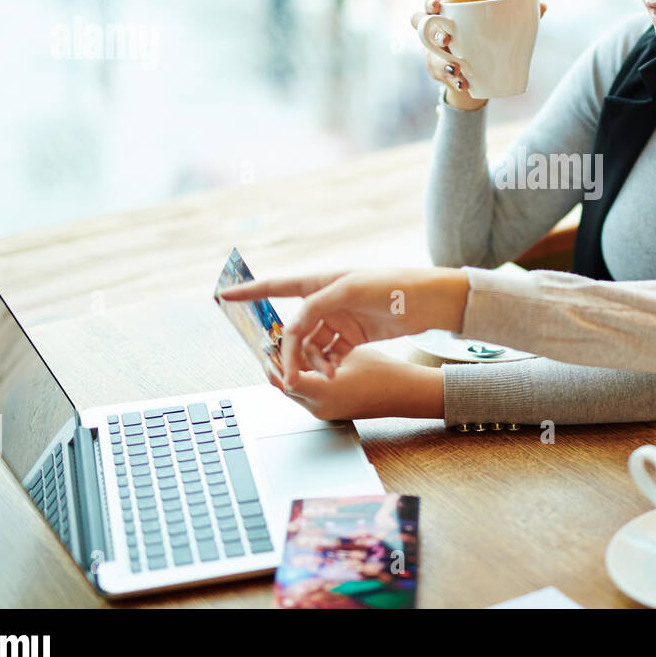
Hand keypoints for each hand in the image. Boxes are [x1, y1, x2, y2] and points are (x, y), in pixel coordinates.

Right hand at [216, 267, 469, 389]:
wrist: (430, 301)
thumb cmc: (392, 285)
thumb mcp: (350, 290)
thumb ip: (316, 306)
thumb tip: (292, 325)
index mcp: (321, 281)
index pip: (278, 286)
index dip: (250, 291)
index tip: (224, 294)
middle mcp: (326, 300)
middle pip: (294, 328)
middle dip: (288, 350)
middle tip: (286, 374)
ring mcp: (339, 320)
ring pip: (310, 345)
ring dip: (310, 362)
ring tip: (322, 375)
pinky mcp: (353, 337)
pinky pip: (329, 354)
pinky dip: (326, 365)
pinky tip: (331, 375)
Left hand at [270, 345, 443, 420]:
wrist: (404, 393)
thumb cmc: (383, 372)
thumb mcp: (347, 352)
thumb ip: (320, 350)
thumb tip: (297, 341)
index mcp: (324, 392)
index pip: (285, 380)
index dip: (274, 364)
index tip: (268, 349)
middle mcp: (320, 407)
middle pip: (285, 388)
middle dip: (277, 368)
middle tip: (272, 348)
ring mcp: (325, 412)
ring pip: (296, 392)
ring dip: (290, 373)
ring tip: (290, 352)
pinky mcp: (331, 411)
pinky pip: (308, 395)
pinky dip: (305, 379)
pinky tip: (310, 362)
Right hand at [410, 0, 547, 111]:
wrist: (482, 74)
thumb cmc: (489, 40)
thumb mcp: (503, 28)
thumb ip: (521, 15)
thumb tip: (544, 4)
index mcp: (449, 14)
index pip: (432, 2)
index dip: (430, 2)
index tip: (438, 5)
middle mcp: (435, 32)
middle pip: (418, 24)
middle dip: (429, 30)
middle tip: (447, 39)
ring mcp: (434, 53)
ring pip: (429, 55)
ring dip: (442, 63)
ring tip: (458, 69)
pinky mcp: (440, 73)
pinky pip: (441, 77)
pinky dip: (454, 80)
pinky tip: (464, 83)